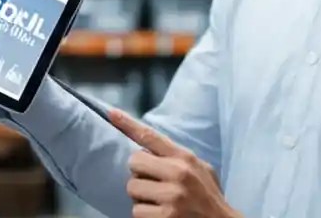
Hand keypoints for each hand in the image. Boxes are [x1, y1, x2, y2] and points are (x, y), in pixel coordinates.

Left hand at [110, 109, 239, 217]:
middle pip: (134, 162)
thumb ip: (178, 157)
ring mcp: (172, 196)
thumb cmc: (209, 198)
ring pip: (132, 188)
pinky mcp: (165, 217)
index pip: (151, 136)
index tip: (112, 113)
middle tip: (152, 182)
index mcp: (185, 158)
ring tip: (158, 201)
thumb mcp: (202, 169)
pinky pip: (136, 211)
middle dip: (139, 173)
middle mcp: (178, 173)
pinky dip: (144, 214)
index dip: (128, 124)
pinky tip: (160, 215)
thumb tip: (148, 148)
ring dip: (141, 196)